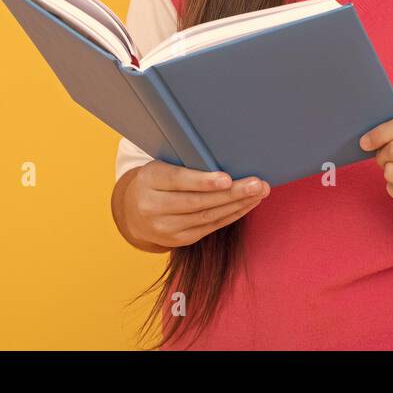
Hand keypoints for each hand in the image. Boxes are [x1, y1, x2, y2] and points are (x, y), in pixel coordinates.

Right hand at [120, 160, 268, 249]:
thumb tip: (225, 152)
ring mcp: (165, 228)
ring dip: (238, 204)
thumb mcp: (162, 164)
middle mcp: (153, 207)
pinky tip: (247, 204)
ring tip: (259, 192)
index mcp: (148, 180)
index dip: (203, 181)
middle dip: (232, 193)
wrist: (133, 211)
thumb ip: (185, 162)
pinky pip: (211, 227)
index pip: (177, 180)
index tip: (228, 179)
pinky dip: (232, 215)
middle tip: (257, 184)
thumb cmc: (157, 178)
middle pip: (197, 202)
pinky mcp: (178, 240)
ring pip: (207, 217)